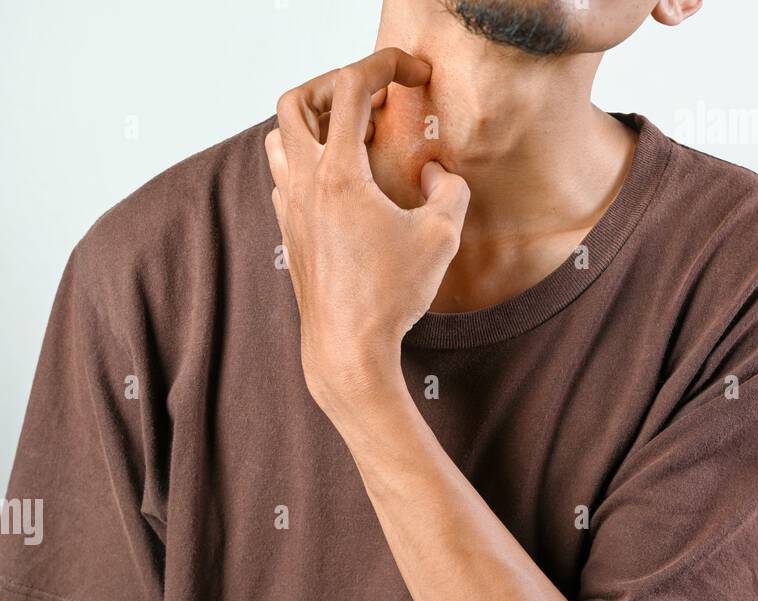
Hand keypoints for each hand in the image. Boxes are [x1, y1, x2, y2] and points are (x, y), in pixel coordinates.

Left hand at [265, 48, 469, 414]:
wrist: (347, 352)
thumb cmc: (392, 297)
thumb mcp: (441, 237)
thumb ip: (449, 190)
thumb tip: (435, 172)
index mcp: (338, 173)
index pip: (351, 85)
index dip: (385, 63)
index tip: (415, 73)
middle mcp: (304, 184)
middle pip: (295, 101)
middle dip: (333, 87)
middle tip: (368, 100)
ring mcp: (290, 210)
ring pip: (279, 140)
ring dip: (312, 127)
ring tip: (351, 140)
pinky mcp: (289, 236)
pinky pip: (284, 180)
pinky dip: (307, 165)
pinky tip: (341, 186)